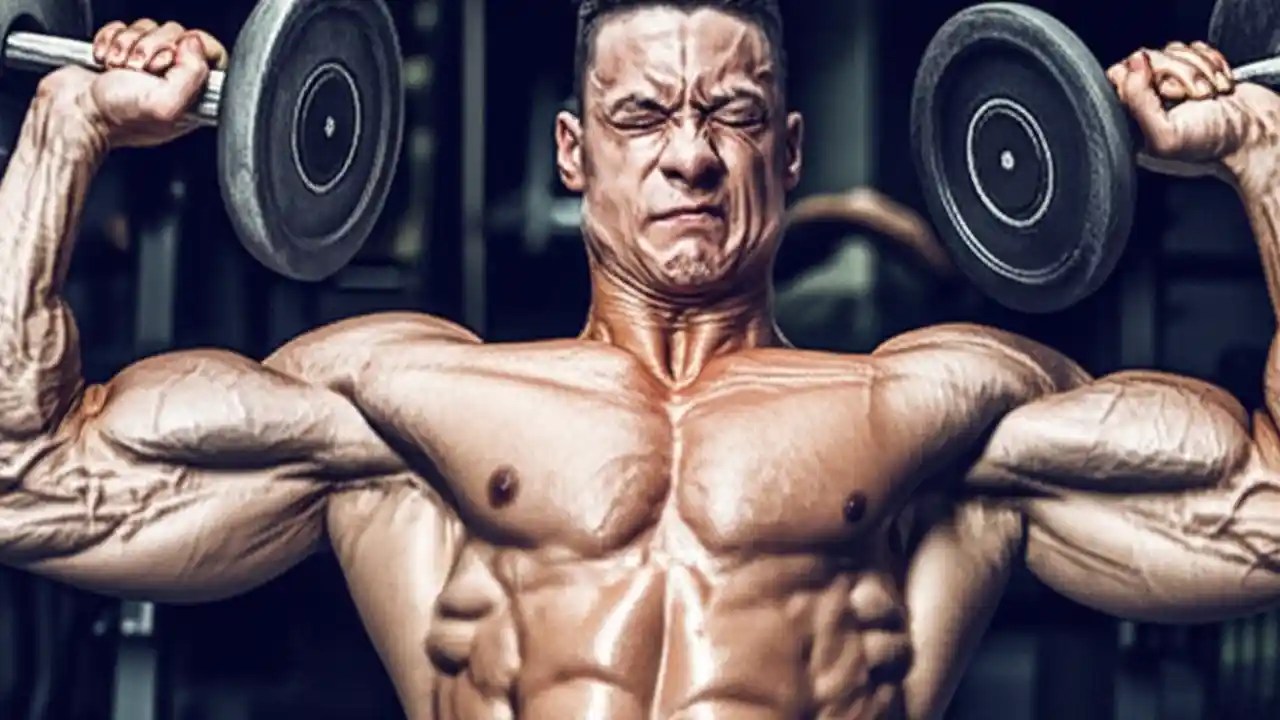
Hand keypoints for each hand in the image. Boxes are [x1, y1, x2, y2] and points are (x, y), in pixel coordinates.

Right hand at [39, 19, 227, 149]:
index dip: (193, 49)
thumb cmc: (114, 118)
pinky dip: (111, 39)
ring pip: (149, 29)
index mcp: (191, 96)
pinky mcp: (121, 52)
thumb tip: (196, 44)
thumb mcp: (166, 105)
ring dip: (128, 44)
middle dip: (152, 47)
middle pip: (178, 35)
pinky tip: (106, 62)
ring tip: (119, 69)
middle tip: (140, 70)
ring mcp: (145, 65)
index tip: (171, 58)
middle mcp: (171, 79)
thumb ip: (193, 74)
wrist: (72, 112)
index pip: (212, 56)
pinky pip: (124, 27)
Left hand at [1105, 41, 1279, 180]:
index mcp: (1130, 118)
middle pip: (1149, 58)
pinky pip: (1193, 49)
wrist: (1255, 135)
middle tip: (1197, 98)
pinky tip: (1217, 86)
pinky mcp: (1193, 70)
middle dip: (1181, 74)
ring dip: (1200, 69)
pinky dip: (1211, 62)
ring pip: (1173, 50)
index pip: (1120, 75)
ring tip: (1210, 95)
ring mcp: (1170, 83)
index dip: (1145, 78)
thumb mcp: (1165, 134)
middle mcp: (1146, 100)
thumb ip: (1137, 102)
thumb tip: (1131, 64)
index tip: (1167, 94)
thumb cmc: (1211, 144)